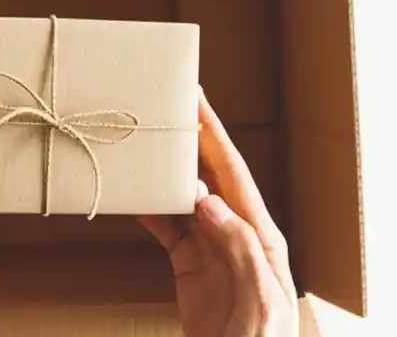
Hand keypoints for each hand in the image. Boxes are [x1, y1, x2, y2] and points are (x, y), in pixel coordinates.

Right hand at [140, 91, 298, 336]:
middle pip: (209, 174)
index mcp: (261, 234)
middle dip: (191, 137)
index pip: (234, 172)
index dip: (215, 134)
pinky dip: (150, 210)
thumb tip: (205, 198)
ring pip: (184, 198)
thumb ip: (238, 246)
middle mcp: (237, 233)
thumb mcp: (259, 296)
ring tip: (144, 143)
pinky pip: (168, 229)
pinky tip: (134, 195)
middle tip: (167, 103)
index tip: (197, 99)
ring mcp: (213, 249)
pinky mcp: (191, 267)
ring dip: (165, 171)